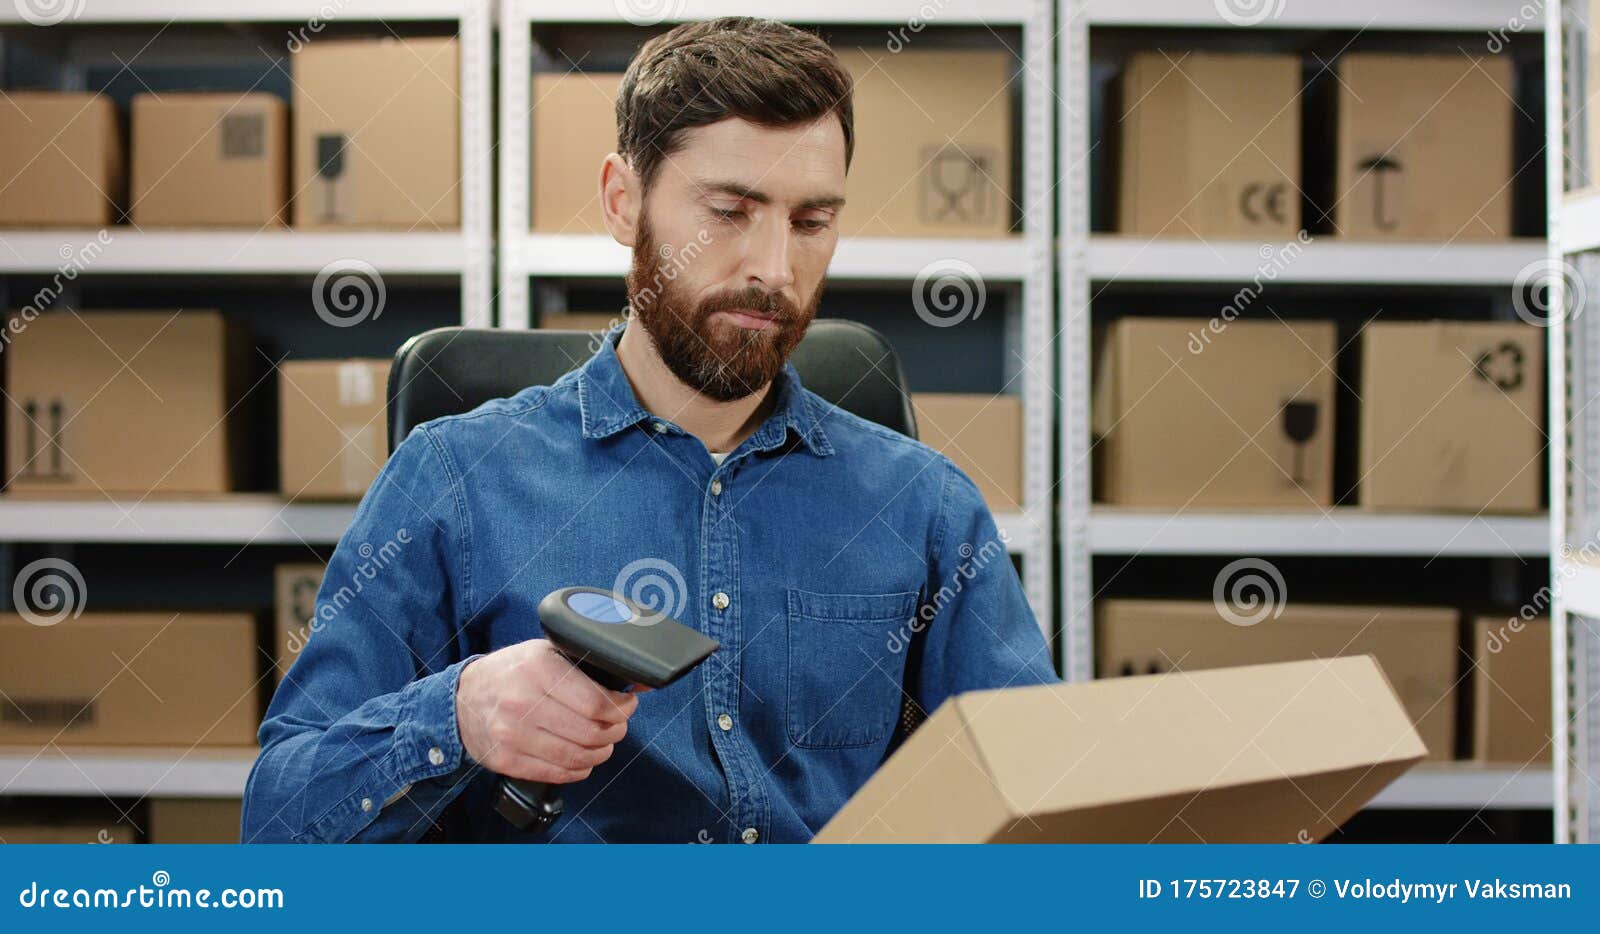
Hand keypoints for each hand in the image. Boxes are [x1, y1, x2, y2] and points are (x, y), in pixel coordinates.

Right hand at [455, 639, 637, 782]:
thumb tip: (640, 681)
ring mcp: (511, 734)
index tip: (627, 704)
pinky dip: (579, 769)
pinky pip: (557, 774)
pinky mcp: (505, 760)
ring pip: (577, 756)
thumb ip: (588, 665)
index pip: (595, 702)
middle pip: (590, 732)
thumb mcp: (546, 652)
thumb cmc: (512, 672)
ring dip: (600, 752)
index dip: (621, 708)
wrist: (463, 697)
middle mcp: (522, 702)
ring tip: (602, 742)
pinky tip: (581, 758)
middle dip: (615, 731)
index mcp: (537, 668)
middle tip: (617, 724)